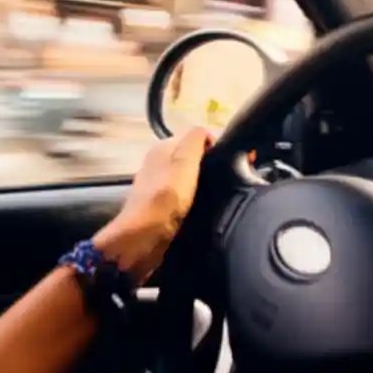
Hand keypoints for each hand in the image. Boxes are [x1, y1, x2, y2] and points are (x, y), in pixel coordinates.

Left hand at [92, 128, 211, 280]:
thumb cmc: (166, 196)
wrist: (143, 238)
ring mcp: (158, 185)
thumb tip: (207, 134)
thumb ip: (195, 140)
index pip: (195, 138)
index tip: (229, 162)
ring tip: (217, 194)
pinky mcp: (161, 207)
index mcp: (163, 147)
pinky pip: (184, 196)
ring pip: (189, 178)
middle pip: (192, 158)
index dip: (213, 147)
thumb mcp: (184, 160)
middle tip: (226, 179)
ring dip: (203, 184)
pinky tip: (202, 208)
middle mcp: (158, 163)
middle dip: (209, 166)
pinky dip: (195, 200)